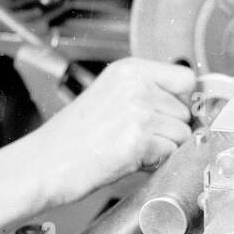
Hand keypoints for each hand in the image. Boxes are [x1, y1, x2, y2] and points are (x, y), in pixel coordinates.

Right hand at [19, 57, 195, 207]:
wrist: (44, 163)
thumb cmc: (70, 138)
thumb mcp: (109, 96)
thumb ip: (146, 93)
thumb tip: (189, 106)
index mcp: (128, 70)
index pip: (185, 78)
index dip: (181, 101)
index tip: (169, 115)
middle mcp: (136, 86)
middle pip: (185, 111)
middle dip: (167, 129)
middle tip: (134, 138)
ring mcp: (138, 111)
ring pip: (181, 134)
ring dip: (162, 148)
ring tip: (129, 148)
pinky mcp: (139, 139)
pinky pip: (170, 154)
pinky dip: (154, 163)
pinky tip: (127, 159)